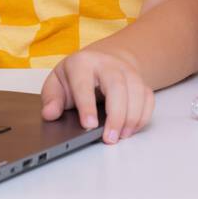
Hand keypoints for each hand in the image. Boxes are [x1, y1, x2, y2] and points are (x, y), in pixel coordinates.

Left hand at [40, 47, 154, 143]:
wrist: (101, 59)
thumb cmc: (77, 75)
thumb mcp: (57, 82)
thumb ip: (51, 98)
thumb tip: (50, 114)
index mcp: (82, 63)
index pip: (84, 84)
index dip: (87, 106)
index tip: (88, 126)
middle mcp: (107, 64)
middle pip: (117, 86)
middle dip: (116, 115)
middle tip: (109, 138)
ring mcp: (127, 71)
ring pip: (137, 91)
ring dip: (132, 117)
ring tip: (121, 136)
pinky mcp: (140, 81)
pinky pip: (148, 98)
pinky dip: (143, 116)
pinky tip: (131, 129)